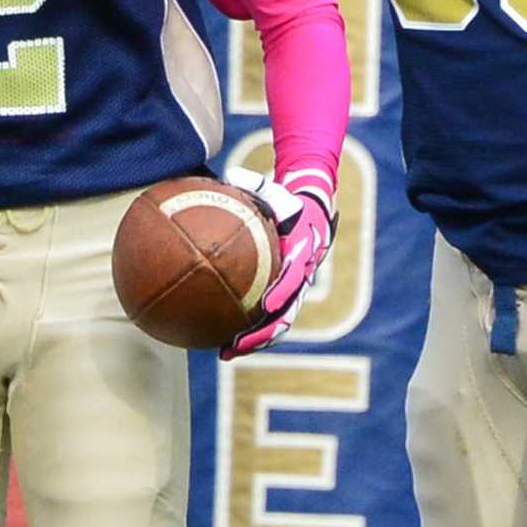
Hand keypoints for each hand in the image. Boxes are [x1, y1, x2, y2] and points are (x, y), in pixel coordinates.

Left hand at [221, 167, 336, 359]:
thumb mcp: (275, 190)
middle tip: (234, 347)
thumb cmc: (287, 199)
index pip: (294, 279)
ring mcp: (292, 291)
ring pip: (276, 324)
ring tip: (223, 352)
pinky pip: (264, 315)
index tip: (267, 306)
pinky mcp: (281, 295)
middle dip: (261, 335)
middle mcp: (299, 280)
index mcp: (301, 256)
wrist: (309, 213)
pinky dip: (245, 328)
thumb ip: (256, 185)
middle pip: (285, 316)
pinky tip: (216, 334)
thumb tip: (231, 174)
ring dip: (252, 341)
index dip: (282, 294)